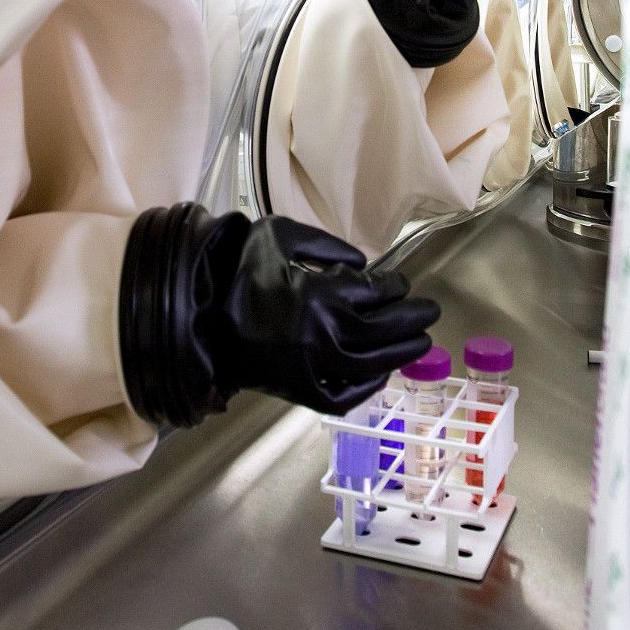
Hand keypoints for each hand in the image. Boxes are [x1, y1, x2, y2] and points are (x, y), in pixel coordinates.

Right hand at [118, 204, 439, 426]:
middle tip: (430, 313)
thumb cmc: (238, 268)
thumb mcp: (278, 234)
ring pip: (372, 363)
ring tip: (420, 345)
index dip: (396, 287)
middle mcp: (322, 331)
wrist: (199, 314)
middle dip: (413, 319)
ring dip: (402, 352)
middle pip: (384, 328)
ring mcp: (312, 365)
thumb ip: (325, 243)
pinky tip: (382, 375)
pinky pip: (343, 395)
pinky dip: (367, 388)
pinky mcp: (298, 391)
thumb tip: (362, 264)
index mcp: (319, 291)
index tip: (402, 285)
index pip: (376, 292)